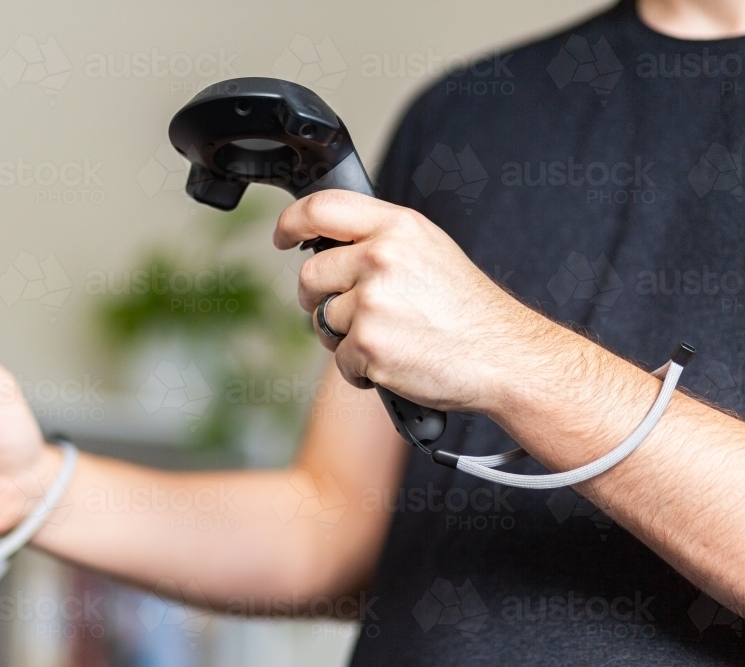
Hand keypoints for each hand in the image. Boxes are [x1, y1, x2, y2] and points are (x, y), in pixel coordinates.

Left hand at [274, 190, 540, 413]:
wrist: (505, 356)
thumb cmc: (468, 310)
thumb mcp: (430, 251)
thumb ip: (380, 240)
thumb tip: (327, 245)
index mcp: (398, 227)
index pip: (322, 208)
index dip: (291, 222)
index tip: (283, 235)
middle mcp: (380, 257)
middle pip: (310, 275)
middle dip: (319, 298)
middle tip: (350, 313)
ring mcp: (371, 301)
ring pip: (323, 320)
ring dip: (345, 338)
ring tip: (391, 339)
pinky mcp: (368, 344)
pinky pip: (339, 359)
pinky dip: (360, 369)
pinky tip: (396, 362)